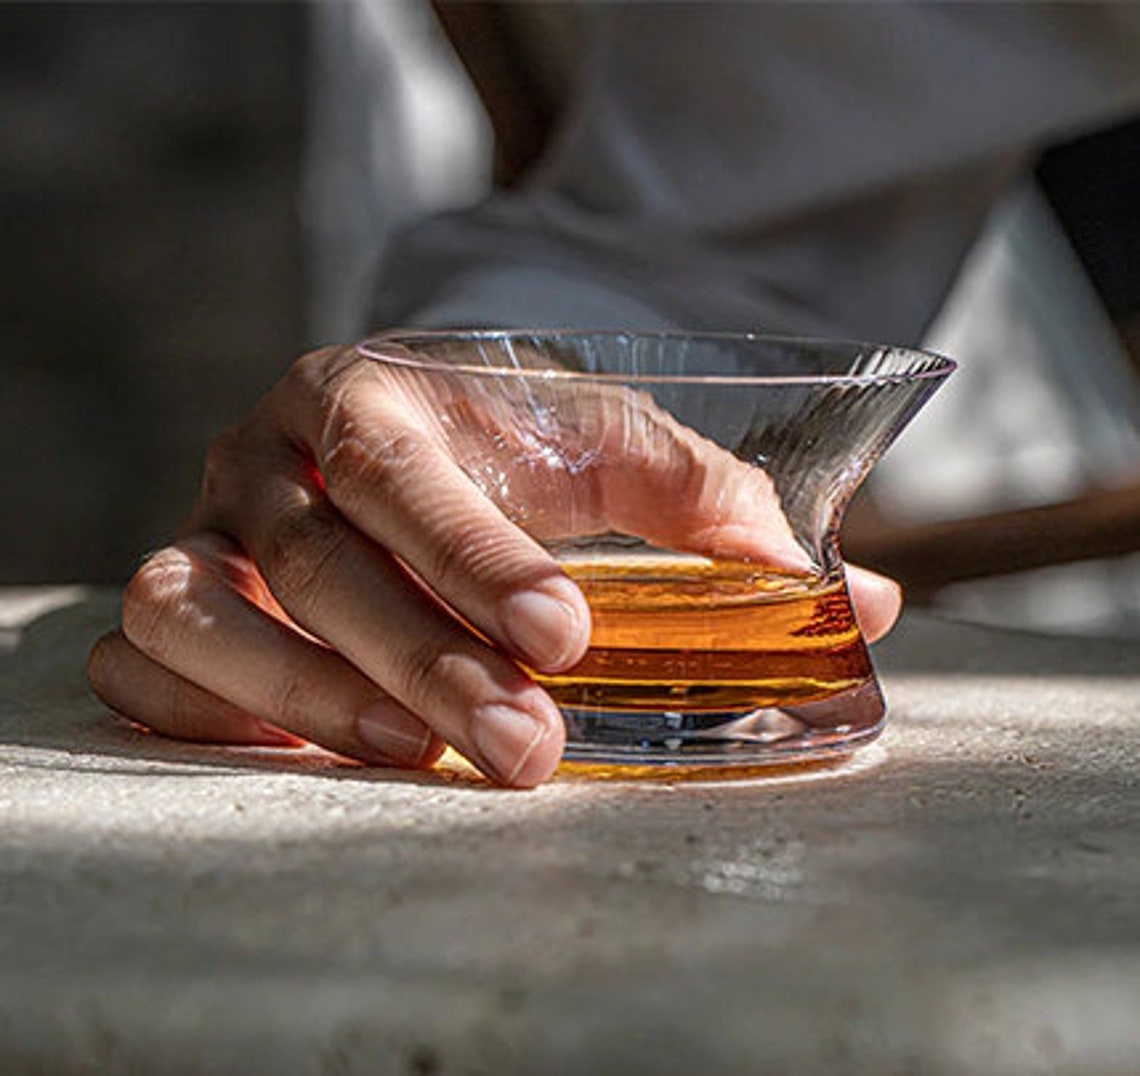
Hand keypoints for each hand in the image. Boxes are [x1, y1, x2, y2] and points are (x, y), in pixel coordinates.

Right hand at [87, 343, 902, 786]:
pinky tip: (305, 754)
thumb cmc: (501, 440)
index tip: (563, 634)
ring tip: (414, 758)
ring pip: (193, 611)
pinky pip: (142, 661)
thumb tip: (849, 598)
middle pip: (314, 559)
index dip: (474, 558)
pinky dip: (203, 715)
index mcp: (372, 396)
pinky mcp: (175, 597)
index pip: (406, 475)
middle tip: (523, 745)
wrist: (396, 423)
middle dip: (419, 660)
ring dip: (299, 696)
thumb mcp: (604, 445)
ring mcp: (208, 530)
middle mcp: (270, 457)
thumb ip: (708, 503)